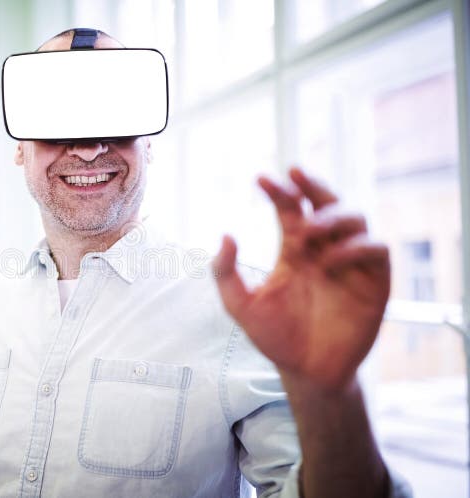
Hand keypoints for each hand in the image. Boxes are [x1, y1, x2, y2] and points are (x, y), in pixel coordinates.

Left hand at [213, 167, 389, 392]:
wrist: (306, 372)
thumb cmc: (275, 337)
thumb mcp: (241, 305)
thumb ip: (226, 273)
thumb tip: (225, 235)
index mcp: (294, 250)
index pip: (291, 209)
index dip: (280, 191)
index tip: (261, 179)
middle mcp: (324, 250)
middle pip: (327, 203)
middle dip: (314, 185)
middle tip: (296, 177)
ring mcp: (351, 264)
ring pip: (356, 218)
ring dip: (332, 217)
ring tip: (307, 232)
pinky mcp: (374, 282)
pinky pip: (376, 249)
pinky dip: (355, 246)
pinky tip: (330, 260)